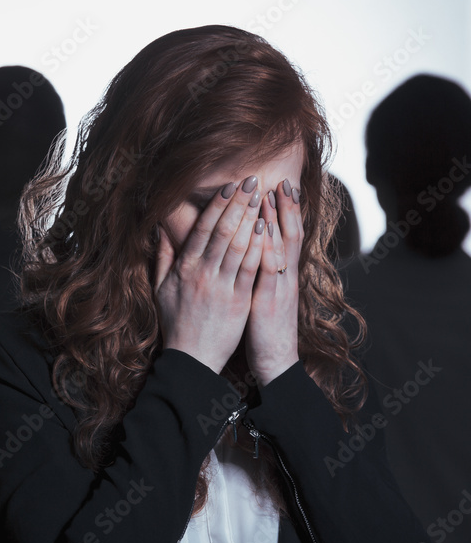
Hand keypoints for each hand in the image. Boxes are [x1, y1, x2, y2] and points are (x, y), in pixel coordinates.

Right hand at [155, 176, 264, 372]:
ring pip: (239, 245)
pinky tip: (267, 229)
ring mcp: (221, 286)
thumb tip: (162, 230)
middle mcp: (202, 273)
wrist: (191, 358)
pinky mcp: (238, 301)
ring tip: (263, 198)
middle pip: (223, 230)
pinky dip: (259, 247)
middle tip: (253, 182)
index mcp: (184, 268)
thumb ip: (162, 257)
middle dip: (239, 204)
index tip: (230, 186)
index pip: (203, 228)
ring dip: (252, 218)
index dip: (218, 204)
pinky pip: (250, 268)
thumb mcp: (160, 288)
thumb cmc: (175, 323)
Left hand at [245, 179, 301, 384]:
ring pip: (280, 249)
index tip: (281, 185)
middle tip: (281, 180)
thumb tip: (254, 249)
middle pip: (289, 235)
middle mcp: (285, 278)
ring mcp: (278, 289)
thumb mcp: (264, 294)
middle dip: (285, 208)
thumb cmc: (265, 328)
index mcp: (283, 275)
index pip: (287, 236)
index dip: (285, 211)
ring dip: (275, 222)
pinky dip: (265, 250)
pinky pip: (267, 272)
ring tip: (269, 196)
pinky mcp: (266, 302)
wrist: (275, 362)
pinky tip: (260, 233)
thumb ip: (261, 271)